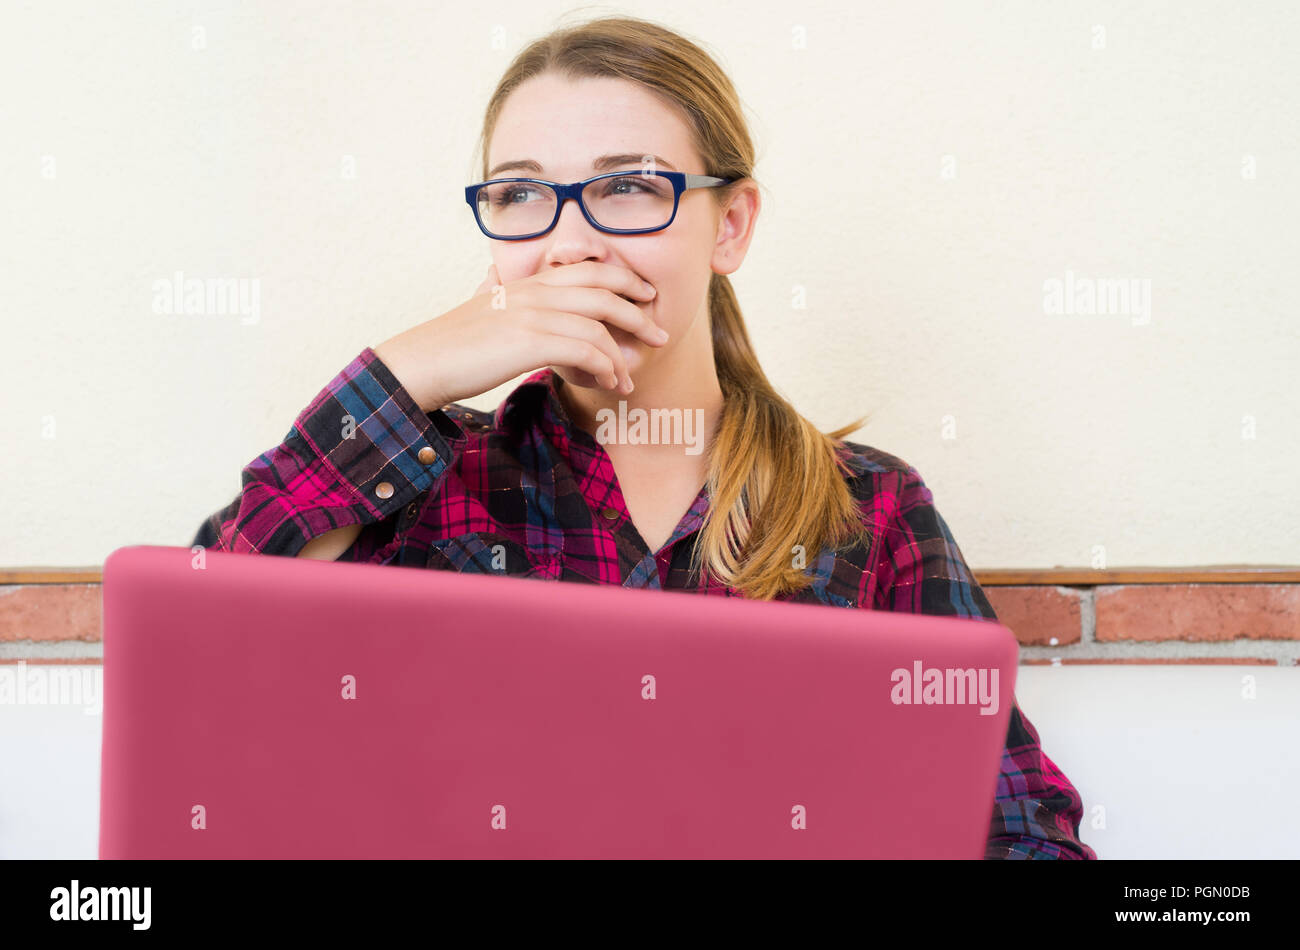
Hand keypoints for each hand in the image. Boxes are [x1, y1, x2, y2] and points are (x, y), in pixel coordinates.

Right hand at [372, 261, 667, 412]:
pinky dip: (605, 369)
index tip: (645, 296)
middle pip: (604, 291)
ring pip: (599, 325)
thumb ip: (497, 296)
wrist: (419, 362)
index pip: (587, 269)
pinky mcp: (530, 341)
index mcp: (526, 282)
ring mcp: (533, 314)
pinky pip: (586, 350)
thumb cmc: (449, 345)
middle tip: (659, 333)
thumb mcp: (479, 310)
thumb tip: (497, 287)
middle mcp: (534, 291)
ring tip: (630, 377)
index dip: (623, 280)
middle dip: (638, 312)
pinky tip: (609, 384)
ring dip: (622, 354)